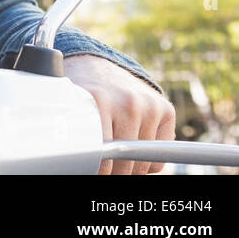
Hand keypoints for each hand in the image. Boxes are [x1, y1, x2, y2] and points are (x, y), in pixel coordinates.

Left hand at [63, 55, 175, 174]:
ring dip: (129, 166)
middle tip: (101, 164)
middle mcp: (128, 102)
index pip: (102, 153)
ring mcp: (149, 106)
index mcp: (100, 100)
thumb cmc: (81, 94)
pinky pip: (158, 156)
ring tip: (113, 154)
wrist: (97, 68)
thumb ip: (77, 134)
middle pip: (125, 161)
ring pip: (143, 162)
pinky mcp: (166, 110)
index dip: (97, 167)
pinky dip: (145, 160)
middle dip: (112, 170)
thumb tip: (78, 164)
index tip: (89, 168)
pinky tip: (130, 146)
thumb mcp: (72, 110)